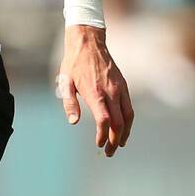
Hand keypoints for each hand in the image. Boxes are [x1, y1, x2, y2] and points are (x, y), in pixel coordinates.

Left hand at [56, 26, 133, 156]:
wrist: (89, 43)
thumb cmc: (73, 64)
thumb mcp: (65, 82)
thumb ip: (69, 103)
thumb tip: (73, 121)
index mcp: (96, 94)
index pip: (104, 121)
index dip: (103, 136)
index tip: (99, 145)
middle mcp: (111, 92)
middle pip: (119, 123)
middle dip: (115, 140)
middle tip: (110, 152)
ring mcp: (120, 89)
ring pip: (128, 116)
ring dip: (125, 133)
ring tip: (119, 144)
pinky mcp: (124, 85)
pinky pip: (129, 107)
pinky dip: (128, 121)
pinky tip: (123, 128)